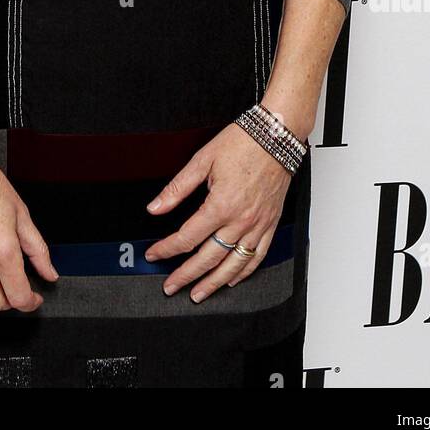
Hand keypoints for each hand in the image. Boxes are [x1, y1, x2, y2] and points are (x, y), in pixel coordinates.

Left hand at [144, 123, 291, 299]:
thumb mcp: (202, 160)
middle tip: (171, 286)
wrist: (276, 136)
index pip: (187, 237)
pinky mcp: (270, 224)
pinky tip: (232, 279)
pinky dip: (244, 272)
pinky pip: (257, 256)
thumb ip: (177, 188)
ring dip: (214, 283)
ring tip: (198, 293)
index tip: (154, 254)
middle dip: (186, 275)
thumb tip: (155, 207)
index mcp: (220, 205)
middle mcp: (240, 220)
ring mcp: (257, 225)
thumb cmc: (243, 143)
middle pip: (208, 258)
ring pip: (233, 265)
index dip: (166, 249)